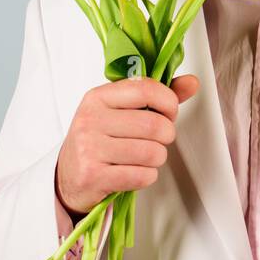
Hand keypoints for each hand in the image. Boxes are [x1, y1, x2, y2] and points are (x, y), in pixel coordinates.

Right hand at [55, 75, 199, 214]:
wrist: (68, 176)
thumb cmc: (99, 140)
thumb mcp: (121, 111)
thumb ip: (157, 95)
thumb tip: (192, 82)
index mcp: (98, 97)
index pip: (145, 89)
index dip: (168, 102)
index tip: (169, 112)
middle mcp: (90, 120)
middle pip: (154, 125)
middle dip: (166, 135)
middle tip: (158, 139)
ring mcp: (89, 148)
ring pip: (151, 153)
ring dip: (157, 158)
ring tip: (145, 157)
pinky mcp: (93, 176)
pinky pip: (142, 176)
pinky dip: (147, 176)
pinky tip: (135, 172)